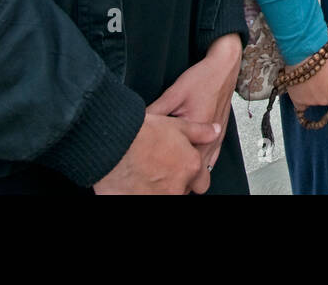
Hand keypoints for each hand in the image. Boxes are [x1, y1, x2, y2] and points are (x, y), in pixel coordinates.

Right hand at [92, 113, 219, 194]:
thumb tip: (214, 131)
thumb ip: (199, 131)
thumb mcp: (176, 124)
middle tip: (157, 170)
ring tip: (142, 175)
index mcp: (191, 166)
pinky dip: (140, 192)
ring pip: (164, 195)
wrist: (113, 143)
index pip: (201, 182)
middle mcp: (178, 186)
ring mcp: (158, 197)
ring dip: (156, 188)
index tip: (178, 169)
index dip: (190, 175)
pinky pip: (143, 198)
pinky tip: (132, 183)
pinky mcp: (139, 202)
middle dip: (172, 184)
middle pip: (180, 191)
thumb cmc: (142, 132)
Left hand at [145, 32, 241, 192]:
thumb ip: (156, 113)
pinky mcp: (219, 136)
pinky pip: (211, 160)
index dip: (167, 172)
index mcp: (199, 129)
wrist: (224, 68)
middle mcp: (211, 138)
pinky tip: (189, 166)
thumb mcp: (174, 93)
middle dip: (178, 177)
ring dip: (190, 173)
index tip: (153, 175)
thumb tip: (137, 125)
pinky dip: (200, 166)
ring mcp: (217, 139)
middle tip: (160, 178)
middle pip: (195, 172)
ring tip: (172, 176)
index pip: (182, 162)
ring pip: (204, 169)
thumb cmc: (203, 78)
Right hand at [285, 41, 327, 110]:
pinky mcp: (297, 99)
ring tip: (309, 78)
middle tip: (321, 77)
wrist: (302, 49)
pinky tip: (300, 91)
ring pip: (314, 101)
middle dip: (327, 91)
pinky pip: (300, 106)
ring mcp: (311, 101)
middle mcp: (326, 99)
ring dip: (313, 94)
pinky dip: (301, 99)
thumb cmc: (325, 51)